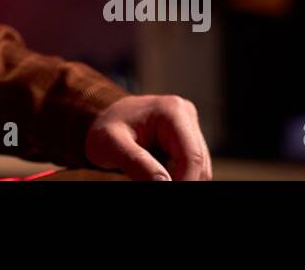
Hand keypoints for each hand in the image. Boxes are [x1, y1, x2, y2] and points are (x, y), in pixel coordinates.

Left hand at [84, 95, 212, 180]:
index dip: (185, 181)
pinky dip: (180, 177)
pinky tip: (160, 179)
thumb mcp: (111, 145)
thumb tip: (164, 184)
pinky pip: (192, 167)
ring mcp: (189, 127)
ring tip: (152, 180)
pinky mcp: (188, 139)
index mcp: (172, 111)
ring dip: (181, 180)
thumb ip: (136, 162)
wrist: (105, 119)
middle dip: (183, 182)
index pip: (191, 156)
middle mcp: (186, 115)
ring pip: (200, 167)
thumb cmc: (105, 129)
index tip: (167, 193)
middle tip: (154, 186)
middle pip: (198, 163)